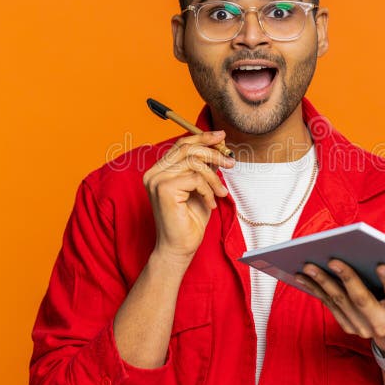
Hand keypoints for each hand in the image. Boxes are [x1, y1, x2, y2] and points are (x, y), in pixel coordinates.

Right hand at [143, 131, 234, 262]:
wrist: (180, 248)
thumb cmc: (189, 220)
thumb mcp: (200, 188)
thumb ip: (203, 168)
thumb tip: (216, 148)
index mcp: (159, 170)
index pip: (181, 144)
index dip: (202, 138)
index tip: (221, 136)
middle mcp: (154, 172)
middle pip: (187, 148)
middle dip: (213, 152)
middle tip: (230, 162)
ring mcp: (157, 180)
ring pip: (194, 163)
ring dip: (213, 177)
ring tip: (220, 193)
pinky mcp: (164, 189)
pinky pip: (196, 179)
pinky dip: (208, 191)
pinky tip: (210, 204)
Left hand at [295, 260, 384, 352]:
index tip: (383, 264)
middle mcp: (380, 323)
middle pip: (361, 299)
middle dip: (346, 278)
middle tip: (332, 258)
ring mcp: (361, 327)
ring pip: (340, 302)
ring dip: (322, 283)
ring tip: (308, 264)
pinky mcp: (347, 326)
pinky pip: (329, 305)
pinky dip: (315, 290)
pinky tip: (304, 276)